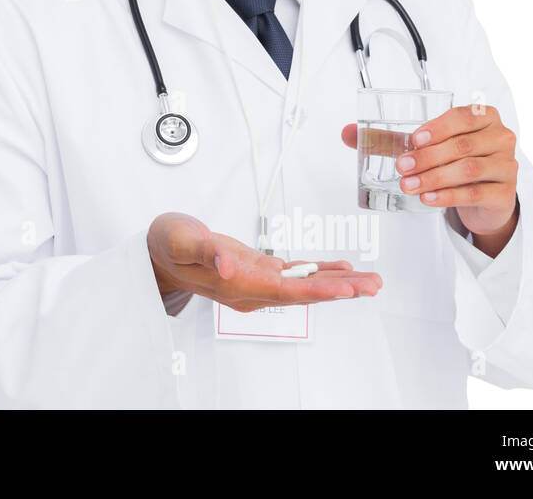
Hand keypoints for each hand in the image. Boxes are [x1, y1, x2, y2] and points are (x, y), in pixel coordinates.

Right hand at [147, 212, 382, 312]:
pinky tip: (341, 268)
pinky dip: (319, 271)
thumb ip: (204, 251)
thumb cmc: (167, 245)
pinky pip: (296, 274)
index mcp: (235, 284)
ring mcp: (256, 282)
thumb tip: (227, 263)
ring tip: (369, 281)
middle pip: (303, 293)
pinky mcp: (258, 270)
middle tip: (373, 285)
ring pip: (304, 285)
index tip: (347, 289)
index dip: (318, 289)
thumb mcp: (180, 240)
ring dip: (337, 283)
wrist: (158, 253)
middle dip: (340, 290)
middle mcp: (251, 289)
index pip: (284, 291)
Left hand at [341, 104, 518, 246]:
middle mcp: (500, 138)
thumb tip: (348, 133)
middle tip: (401, 167)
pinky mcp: (504, 193)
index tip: (414, 139)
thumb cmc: (455, 160)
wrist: (486, 196)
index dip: (439, 127)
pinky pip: (475, 193)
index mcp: (484, 117)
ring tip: (408, 185)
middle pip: (462, 146)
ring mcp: (506, 166)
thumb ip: (391, 139)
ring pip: (468, 170)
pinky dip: (448, 196)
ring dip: (434, 178)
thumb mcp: (427, 146)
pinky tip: (428, 199)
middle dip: (427, 157)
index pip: (464, 116)